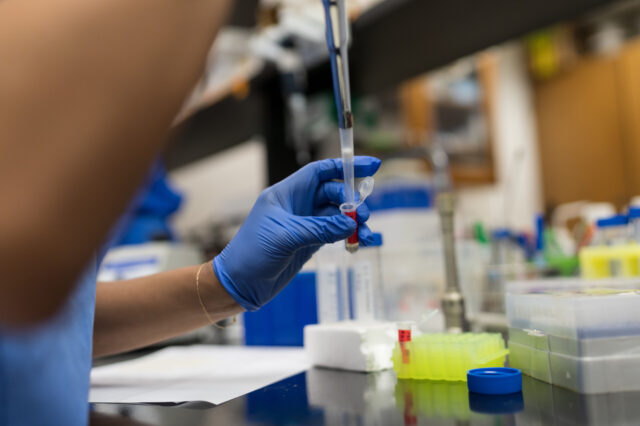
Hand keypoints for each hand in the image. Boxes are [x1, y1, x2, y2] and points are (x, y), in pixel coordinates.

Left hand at [213, 156, 380, 310]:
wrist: (240, 284)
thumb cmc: (252, 254)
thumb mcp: (287, 238)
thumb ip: (320, 228)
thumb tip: (351, 224)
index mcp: (286, 194)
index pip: (319, 171)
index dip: (345, 166)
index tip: (371, 165)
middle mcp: (297, 205)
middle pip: (333, 193)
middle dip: (352, 201)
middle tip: (364, 216)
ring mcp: (304, 224)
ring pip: (337, 215)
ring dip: (354, 221)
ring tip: (366, 233)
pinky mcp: (310, 242)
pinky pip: (335, 233)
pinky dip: (349, 236)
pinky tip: (361, 241)